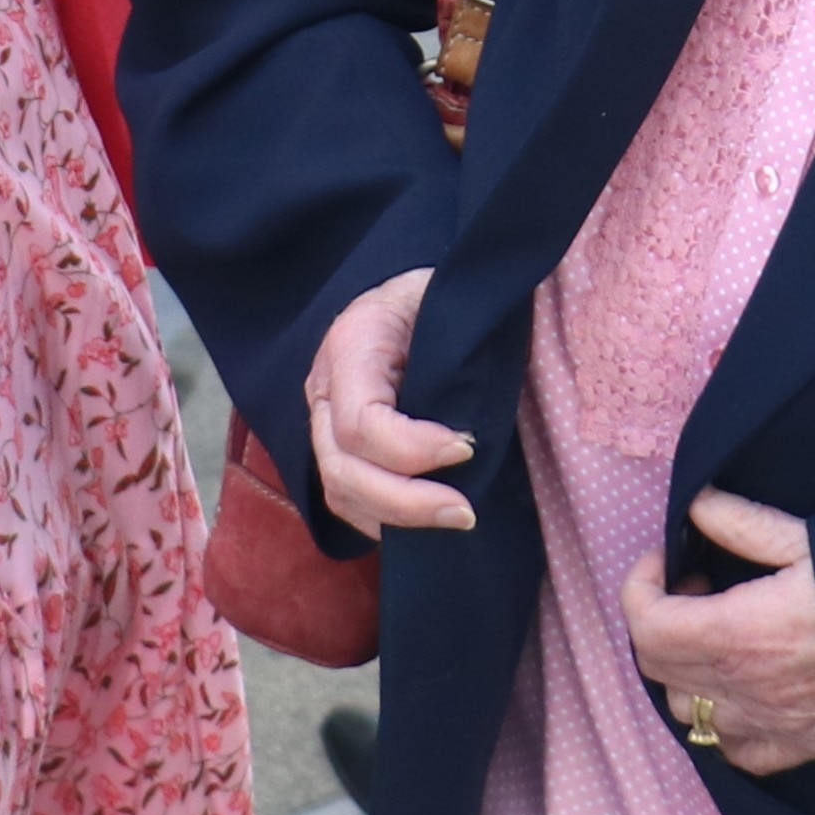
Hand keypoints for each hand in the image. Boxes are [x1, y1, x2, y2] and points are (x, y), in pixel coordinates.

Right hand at [305, 268, 478, 536]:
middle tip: (465, 513)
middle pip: (342, 470)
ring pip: (340, 492)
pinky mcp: (337, 444)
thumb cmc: (439, 291)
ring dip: (396, 520)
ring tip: (455, 521)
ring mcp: (323, 420)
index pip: (361, 421)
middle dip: (404, 502)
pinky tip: (427, 525)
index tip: (468, 448)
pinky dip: (384, 520)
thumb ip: (461, 341)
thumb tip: (491, 407)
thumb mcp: (449, 297)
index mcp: (352, 343)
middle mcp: (324, 387)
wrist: (412, 288)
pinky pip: (347, 497)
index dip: (412, 449)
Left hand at [622, 488, 814, 777]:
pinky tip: (744, 687)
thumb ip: (745, 524)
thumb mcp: (811, 541)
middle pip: (657, 667)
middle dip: (659, 621)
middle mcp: (743, 689)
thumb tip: (697, 504)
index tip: (664, 560)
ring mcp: (767, 726)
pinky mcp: (797, 748)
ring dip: (684, 671)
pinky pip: (733, 749)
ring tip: (716, 634)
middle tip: (695, 587)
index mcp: (739, 632)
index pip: (648, 626)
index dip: (639, 588)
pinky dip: (721, 720)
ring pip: (685, 711)